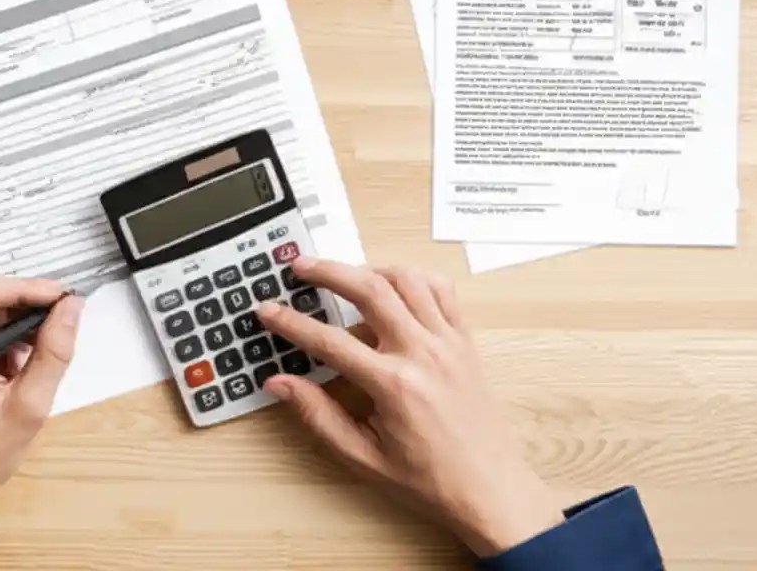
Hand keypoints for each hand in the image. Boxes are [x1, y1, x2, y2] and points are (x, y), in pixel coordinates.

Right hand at [256, 260, 562, 556]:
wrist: (489, 489)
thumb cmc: (428, 480)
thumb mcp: (363, 457)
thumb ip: (318, 415)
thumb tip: (280, 383)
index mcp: (394, 386)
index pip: (329, 341)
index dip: (291, 322)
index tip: (267, 310)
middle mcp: (423, 354)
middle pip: (370, 289)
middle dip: (329, 271)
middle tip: (299, 267)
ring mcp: (449, 343)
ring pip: (407, 280)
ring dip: (370, 269)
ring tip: (344, 274)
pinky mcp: (466, 342)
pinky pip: (441, 291)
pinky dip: (414, 278)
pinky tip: (393, 286)